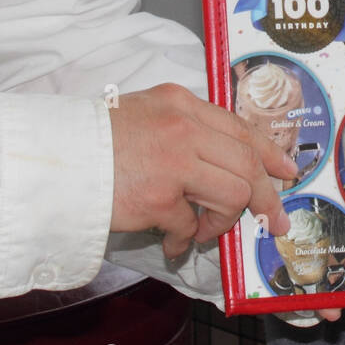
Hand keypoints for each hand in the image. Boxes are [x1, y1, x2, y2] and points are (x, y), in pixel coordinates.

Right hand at [108, 82, 296, 258]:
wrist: (58, 158)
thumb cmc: (96, 139)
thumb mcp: (145, 115)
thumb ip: (184, 129)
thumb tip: (224, 163)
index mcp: (179, 103)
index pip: (239, 127)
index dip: (269, 152)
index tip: (286, 171)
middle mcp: (182, 126)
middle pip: (247, 162)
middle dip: (265, 197)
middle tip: (273, 220)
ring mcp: (174, 160)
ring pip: (233, 194)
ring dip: (221, 221)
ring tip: (200, 230)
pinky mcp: (161, 197)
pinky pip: (192, 226)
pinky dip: (186, 240)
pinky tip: (171, 241)